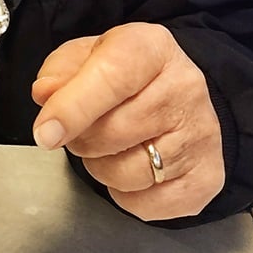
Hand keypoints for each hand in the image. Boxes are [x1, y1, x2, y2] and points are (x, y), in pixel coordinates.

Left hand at [31, 23, 224, 220]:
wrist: (178, 91)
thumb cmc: (126, 73)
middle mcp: (185, 88)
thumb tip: (45, 94)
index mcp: (151, 48)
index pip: (111, 79)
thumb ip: (60, 72)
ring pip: (128, 173)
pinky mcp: (207, 176)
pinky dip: (124, 193)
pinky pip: (146, 204)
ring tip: (106, 145)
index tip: (45, 132)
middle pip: (114, 131)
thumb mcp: (88, 55)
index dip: (72, 109)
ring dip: (100, 167)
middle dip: (81, 138)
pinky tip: (130, 165)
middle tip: (80, 128)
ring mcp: (201, 134)